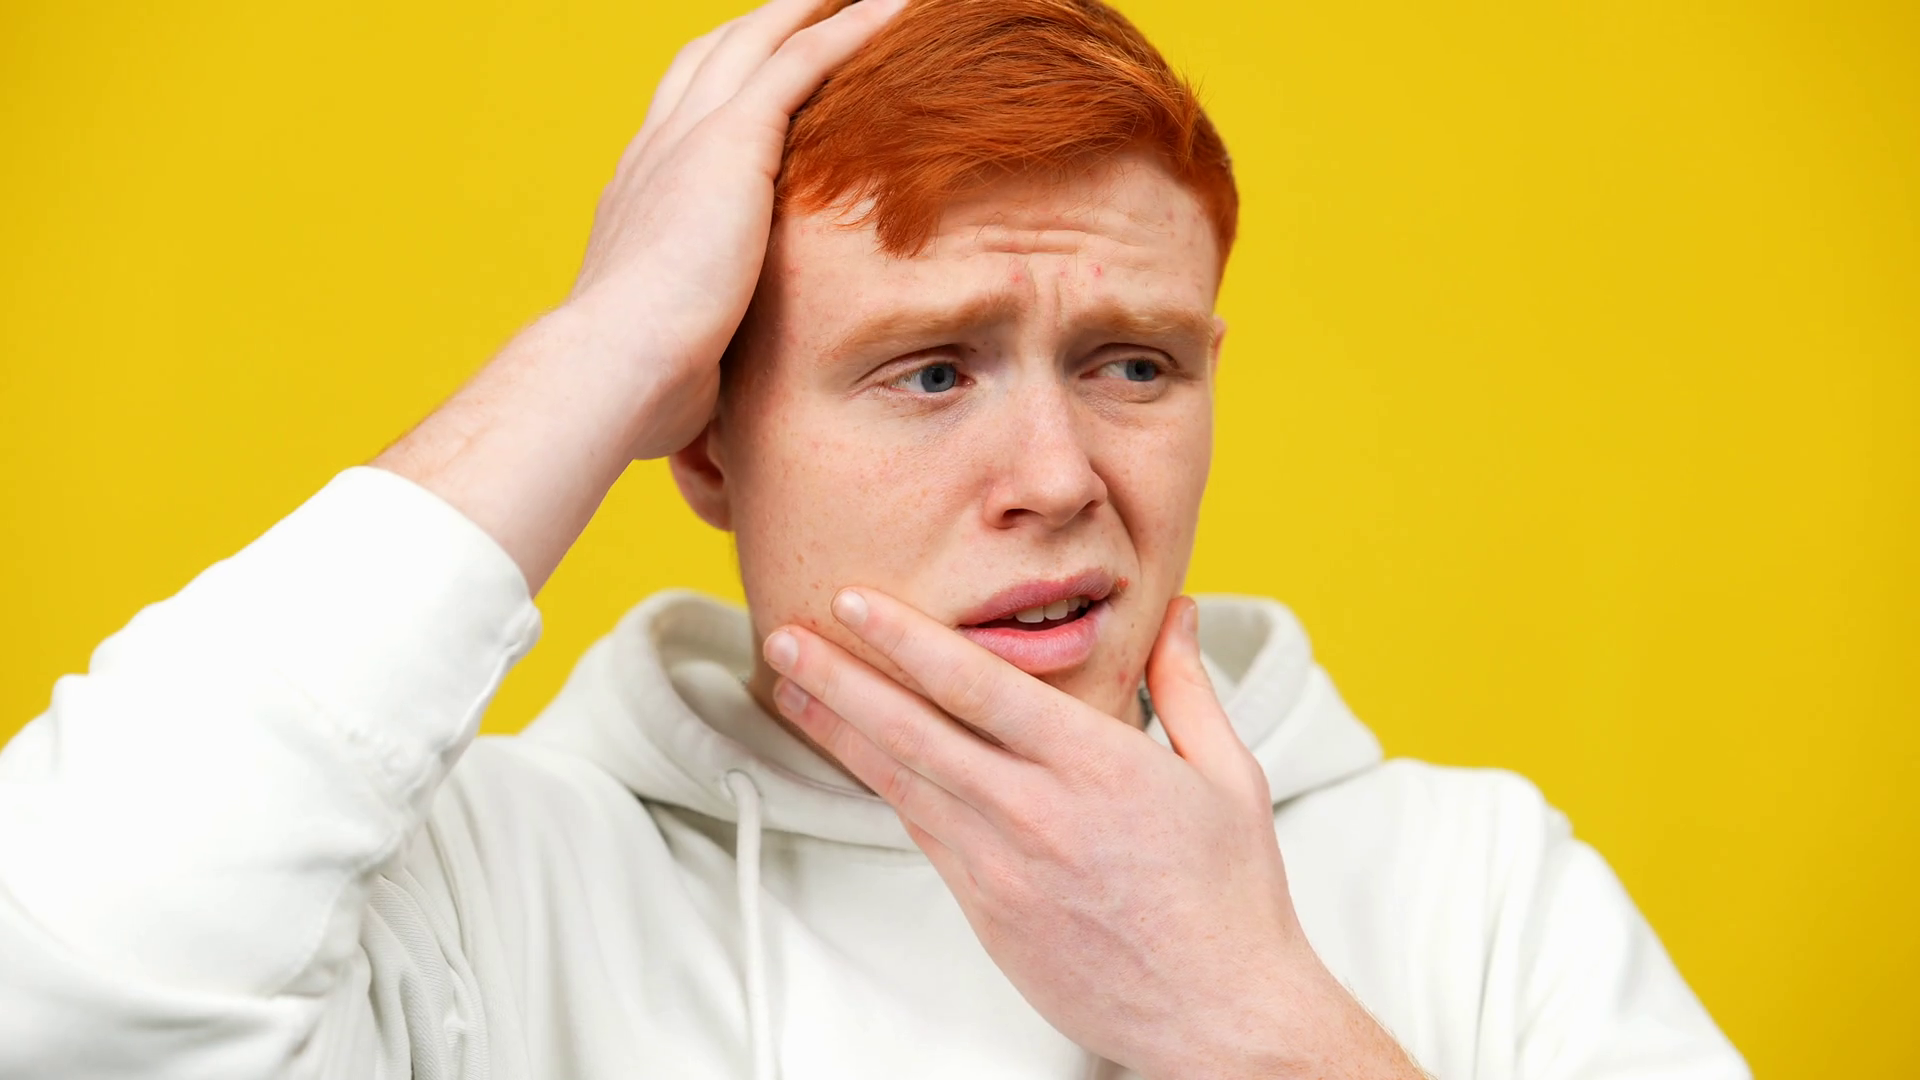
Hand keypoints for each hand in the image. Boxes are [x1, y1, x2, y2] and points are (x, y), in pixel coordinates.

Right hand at [568, 0, 907, 459]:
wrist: (611, 369)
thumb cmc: (634, 388)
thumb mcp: (672, 352)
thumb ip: (694, 347)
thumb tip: (707, 400)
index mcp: (641, 196)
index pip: (683, 117)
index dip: (721, 86)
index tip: (757, 73)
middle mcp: (658, 151)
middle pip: (715, 56)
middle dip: (763, 26)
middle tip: (812, 6)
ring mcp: (690, 139)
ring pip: (759, 40)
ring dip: (813, 9)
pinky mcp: (729, 142)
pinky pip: (801, 61)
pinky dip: (848, 27)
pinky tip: (893, 8)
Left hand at [762, 591, 1423, 1079]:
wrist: (1217, 1014)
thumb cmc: (1229, 898)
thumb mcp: (1227, 775)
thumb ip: (1186, 685)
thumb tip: (1178, 610)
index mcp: (1097, 766)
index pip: (981, 687)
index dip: (909, 640)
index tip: (857, 602)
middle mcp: (1037, 812)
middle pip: (915, 733)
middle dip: (840, 679)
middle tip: (783, 636)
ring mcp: (1002, 866)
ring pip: (902, 783)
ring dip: (840, 730)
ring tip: (790, 687)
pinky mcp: (986, 908)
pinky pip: (925, 832)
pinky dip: (886, 786)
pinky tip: (855, 753)